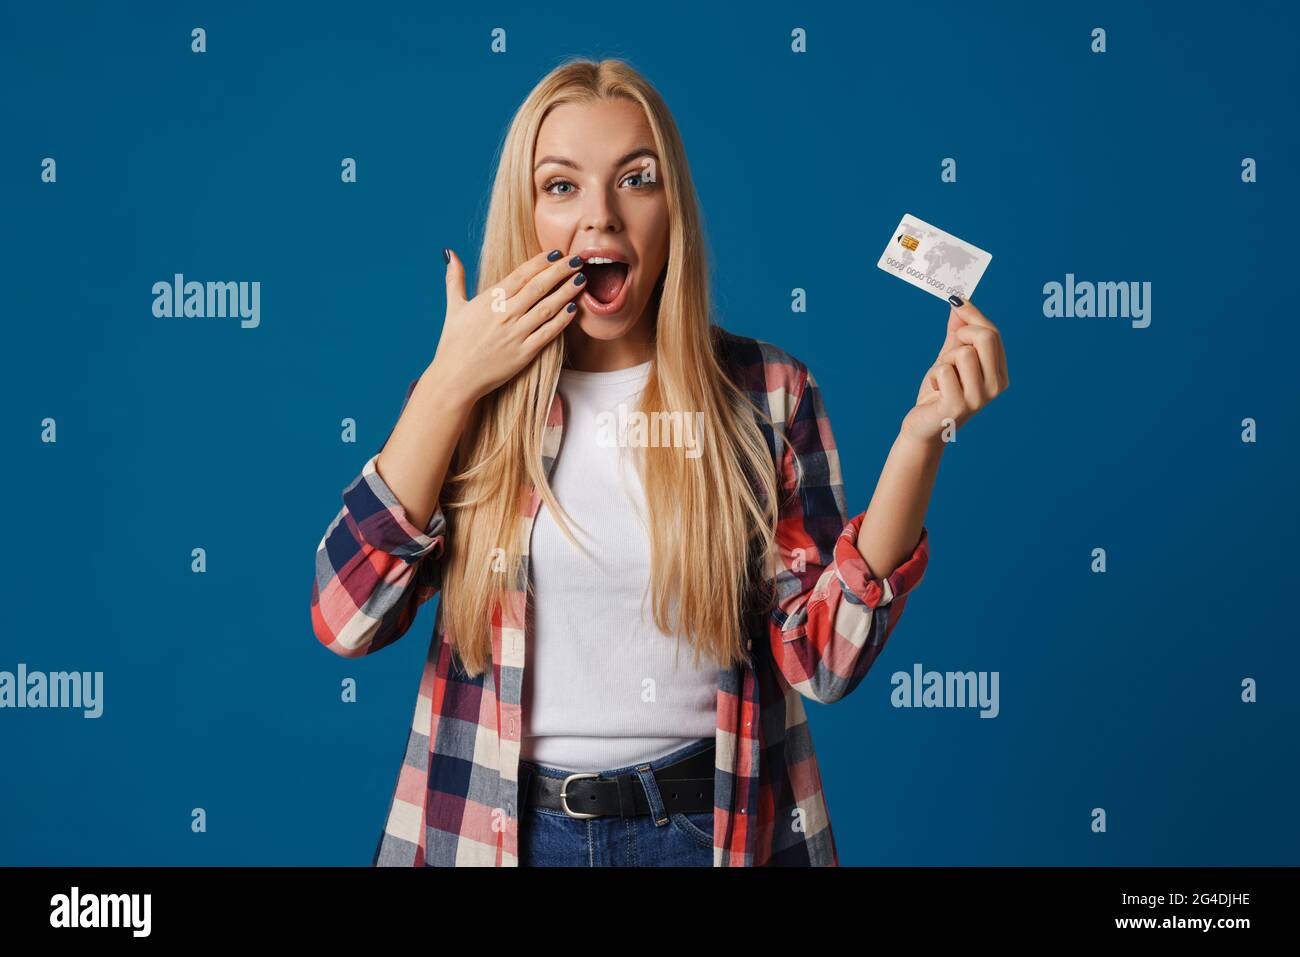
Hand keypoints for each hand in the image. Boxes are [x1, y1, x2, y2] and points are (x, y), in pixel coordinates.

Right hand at [430, 248, 586, 403]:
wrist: (455, 378)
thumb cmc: (453, 344)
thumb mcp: (453, 308)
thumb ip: (455, 279)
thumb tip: (450, 253)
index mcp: (489, 300)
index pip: (521, 274)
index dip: (541, 262)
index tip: (557, 253)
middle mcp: (505, 314)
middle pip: (539, 287)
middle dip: (561, 271)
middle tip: (578, 259)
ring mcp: (516, 334)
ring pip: (547, 308)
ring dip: (567, 292)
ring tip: (581, 279)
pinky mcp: (524, 353)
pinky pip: (548, 333)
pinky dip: (562, 320)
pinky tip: (574, 309)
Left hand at [900, 297, 1008, 445]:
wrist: (923, 427)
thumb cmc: (938, 393)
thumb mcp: (949, 358)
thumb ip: (957, 332)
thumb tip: (959, 301)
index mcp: (1000, 374)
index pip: (993, 333)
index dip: (972, 314)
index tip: (955, 300)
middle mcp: (996, 387)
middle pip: (985, 337)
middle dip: (961, 335)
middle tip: (949, 352)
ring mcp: (979, 398)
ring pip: (962, 352)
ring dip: (944, 361)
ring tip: (941, 378)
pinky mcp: (958, 406)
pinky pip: (943, 370)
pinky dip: (933, 376)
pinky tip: (935, 391)